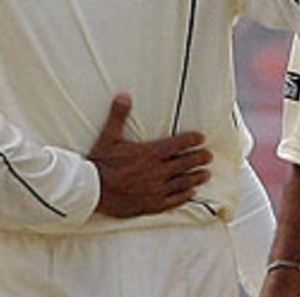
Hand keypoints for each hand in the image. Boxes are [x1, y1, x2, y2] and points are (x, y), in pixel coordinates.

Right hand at [87, 93, 211, 217]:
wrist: (91, 191)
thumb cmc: (100, 164)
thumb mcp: (108, 137)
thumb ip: (119, 116)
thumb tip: (124, 95)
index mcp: (150, 153)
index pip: (179, 144)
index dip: (193, 140)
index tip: (201, 138)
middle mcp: (158, 171)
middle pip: (186, 163)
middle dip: (200, 158)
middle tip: (208, 156)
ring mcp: (156, 189)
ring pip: (184, 182)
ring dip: (197, 177)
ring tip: (206, 174)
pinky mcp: (152, 204)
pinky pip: (174, 200)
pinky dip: (185, 196)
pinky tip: (191, 193)